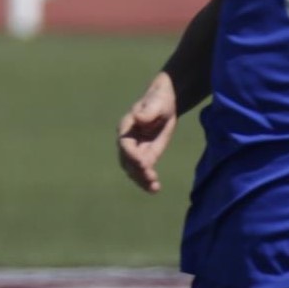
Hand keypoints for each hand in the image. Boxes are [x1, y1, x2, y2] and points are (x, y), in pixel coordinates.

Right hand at [117, 72, 178, 192]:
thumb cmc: (158, 99)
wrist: (164, 101)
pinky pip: (143, 169)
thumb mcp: (155, 103)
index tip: (142, 163)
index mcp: (126, 127)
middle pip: (127, 160)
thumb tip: (137, 117)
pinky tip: (155, 188)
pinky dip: (147, 180)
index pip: (125, 144)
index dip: (131, 154)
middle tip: (150, 178)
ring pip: (133, 168)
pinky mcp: (146, 154)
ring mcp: (136, 149)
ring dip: (141, 179)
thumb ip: (147, 111)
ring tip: (154, 188)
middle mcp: (128, 140)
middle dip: (137, 171)